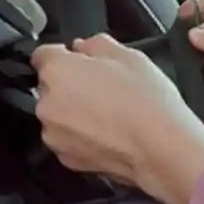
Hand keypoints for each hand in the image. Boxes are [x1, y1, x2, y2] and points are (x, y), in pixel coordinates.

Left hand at [31, 34, 203, 203]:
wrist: (160, 149)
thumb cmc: (147, 101)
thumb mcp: (129, 56)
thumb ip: (97, 44)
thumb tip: (82, 47)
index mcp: (57, 71)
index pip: (43, 55)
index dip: (64, 55)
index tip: (80, 60)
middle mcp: (47, 104)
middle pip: (51, 87)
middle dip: (71, 85)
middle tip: (104, 88)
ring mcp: (55, 135)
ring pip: (58, 115)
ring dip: (74, 112)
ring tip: (110, 114)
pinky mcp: (67, 159)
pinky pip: (69, 140)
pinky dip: (82, 136)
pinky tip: (110, 134)